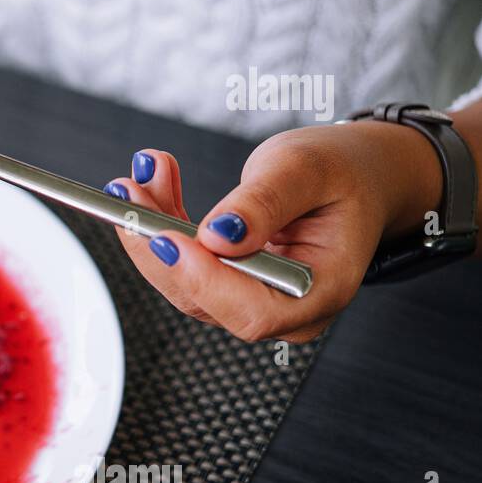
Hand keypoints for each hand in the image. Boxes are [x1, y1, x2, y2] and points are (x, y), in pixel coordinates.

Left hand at [103, 122, 441, 341]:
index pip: (253, 311)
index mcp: (321, 290)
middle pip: (202, 297)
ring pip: (181, 279)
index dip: (203, 279)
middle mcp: (284, 309)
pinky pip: (180, 262)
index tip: (166, 236)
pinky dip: (159, 222)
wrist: (353, 176)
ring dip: (150, 226)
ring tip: (139, 176)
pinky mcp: (224, 283)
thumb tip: (217, 236)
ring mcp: (250, 300)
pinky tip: (150, 184)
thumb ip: (265, 203)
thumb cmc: (342, 173)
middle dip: (158, 243)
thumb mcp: (307, 171)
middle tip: (128, 191)